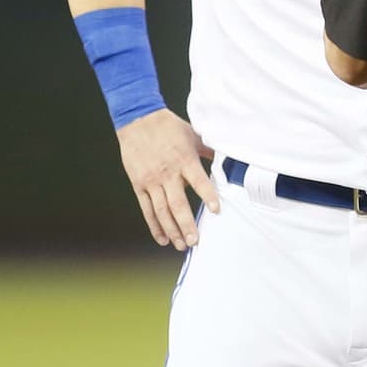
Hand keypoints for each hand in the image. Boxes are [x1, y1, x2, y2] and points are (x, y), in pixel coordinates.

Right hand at [115, 109, 218, 249]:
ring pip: (161, 211)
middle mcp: (167, 173)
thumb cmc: (170, 127)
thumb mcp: (194, 136)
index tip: (216, 211)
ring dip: (172, 230)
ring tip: (181, 245)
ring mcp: (151, 181)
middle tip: (195, 241)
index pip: (199, 182)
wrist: (138, 120)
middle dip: (187, 225)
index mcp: (184, 160)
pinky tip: (162, 238)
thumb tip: (227, 160)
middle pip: (177, 204)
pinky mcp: (138, 184)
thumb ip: (208, 151)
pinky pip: (147, 209)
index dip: (208, 197)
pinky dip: (154, 225)